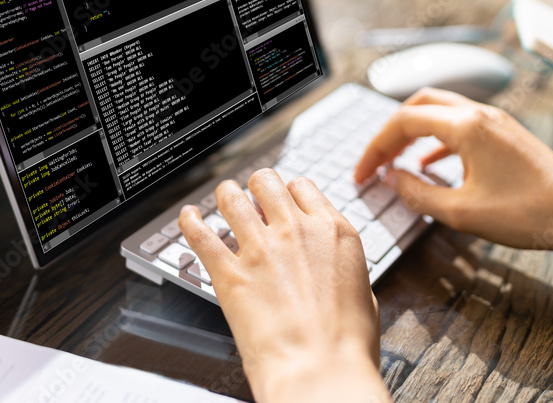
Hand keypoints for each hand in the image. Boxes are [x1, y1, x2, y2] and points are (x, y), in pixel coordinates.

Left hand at [178, 170, 388, 402]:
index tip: (284, 200)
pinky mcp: (230, 273)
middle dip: (257, 186)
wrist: (319, 371)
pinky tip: (188, 217)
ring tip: (222, 197)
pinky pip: (200, 235)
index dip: (290, 192)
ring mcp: (261, 248)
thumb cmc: (346, 345)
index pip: (303, 188)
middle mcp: (295, 231)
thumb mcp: (365, 296)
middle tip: (251, 195)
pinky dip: (190, 222)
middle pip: (267, 182)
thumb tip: (339, 273)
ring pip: (232, 198)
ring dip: (225, 195)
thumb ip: (345, 271)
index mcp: (333, 232)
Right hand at [354, 88, 552, 290]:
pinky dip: (437, 139)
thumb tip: (391, 179)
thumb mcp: (461, 212)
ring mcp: (497, 121)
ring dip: (414, 132)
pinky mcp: (508, 133)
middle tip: (375, 160)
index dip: (375, 148)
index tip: (361, 175)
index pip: (403, 122)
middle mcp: (480, 114)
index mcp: (466, 126)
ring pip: (441, 111)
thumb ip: (417, 193)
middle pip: (419, 105)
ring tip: (396, 162)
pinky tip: (431, 164)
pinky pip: (461, 125)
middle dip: (391, 131)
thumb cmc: (527, 215)